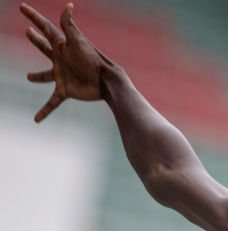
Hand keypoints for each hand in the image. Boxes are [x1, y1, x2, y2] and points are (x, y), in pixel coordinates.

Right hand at [21, 2, 109, 121]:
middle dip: (36, 39)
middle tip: (28, 32)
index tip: (22, 7)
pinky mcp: (65, 90)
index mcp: (61, 45)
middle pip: (44, 47)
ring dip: (37, 76)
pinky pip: (52, 102)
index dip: (33, 17)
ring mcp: (62, 75)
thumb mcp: (78, 41)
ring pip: (45, 75)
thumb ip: (69, 25)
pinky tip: (36, 120)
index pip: (44, 27)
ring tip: (28, 77)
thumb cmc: (92, 59)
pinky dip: (44, 111)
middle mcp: (60, 59)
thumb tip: (68, 6)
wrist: (105, 82)